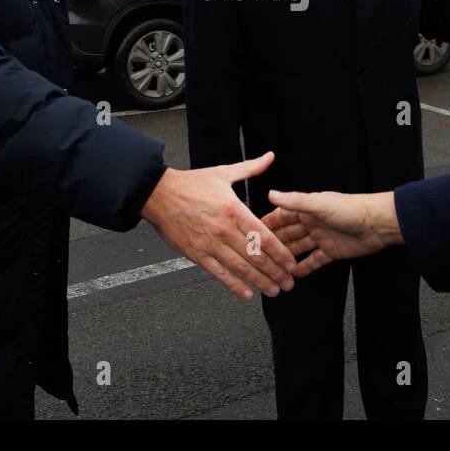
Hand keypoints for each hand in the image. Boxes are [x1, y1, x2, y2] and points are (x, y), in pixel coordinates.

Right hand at [141, 151, 296, 299]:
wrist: (158, 193)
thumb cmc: (190, 184)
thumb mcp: (224, 173)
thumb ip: (251, 168)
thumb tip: (269, 157)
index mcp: (234, 209)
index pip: (264, 236)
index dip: (281, 253)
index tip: (291, 263)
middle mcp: (224, 229)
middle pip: (256, 256)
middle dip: (276, 272)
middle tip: (288, 283)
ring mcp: (210, 243)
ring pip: (241, 267)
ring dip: (260, 281)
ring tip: (274, 290)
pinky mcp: (196, 254)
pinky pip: (218, 273)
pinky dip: (233, 285)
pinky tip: (246, 293)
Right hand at [263, 190, 402, 276]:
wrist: (378, 224)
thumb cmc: (352, 208)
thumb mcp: (320, 204)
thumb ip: (295, 201)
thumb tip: (271, 193)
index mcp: (306, 208)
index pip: (280, 217)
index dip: (265, 225)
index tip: (249, 233)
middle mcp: (311, 222)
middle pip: (287, 235)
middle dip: (272, 245)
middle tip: (256, 257)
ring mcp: (320, 237)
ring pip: (298, 249)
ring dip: (285, 258)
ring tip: (271, 269)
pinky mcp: (331, 251)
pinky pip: (314, 261)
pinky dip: (304, 268)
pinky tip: (293, 275)